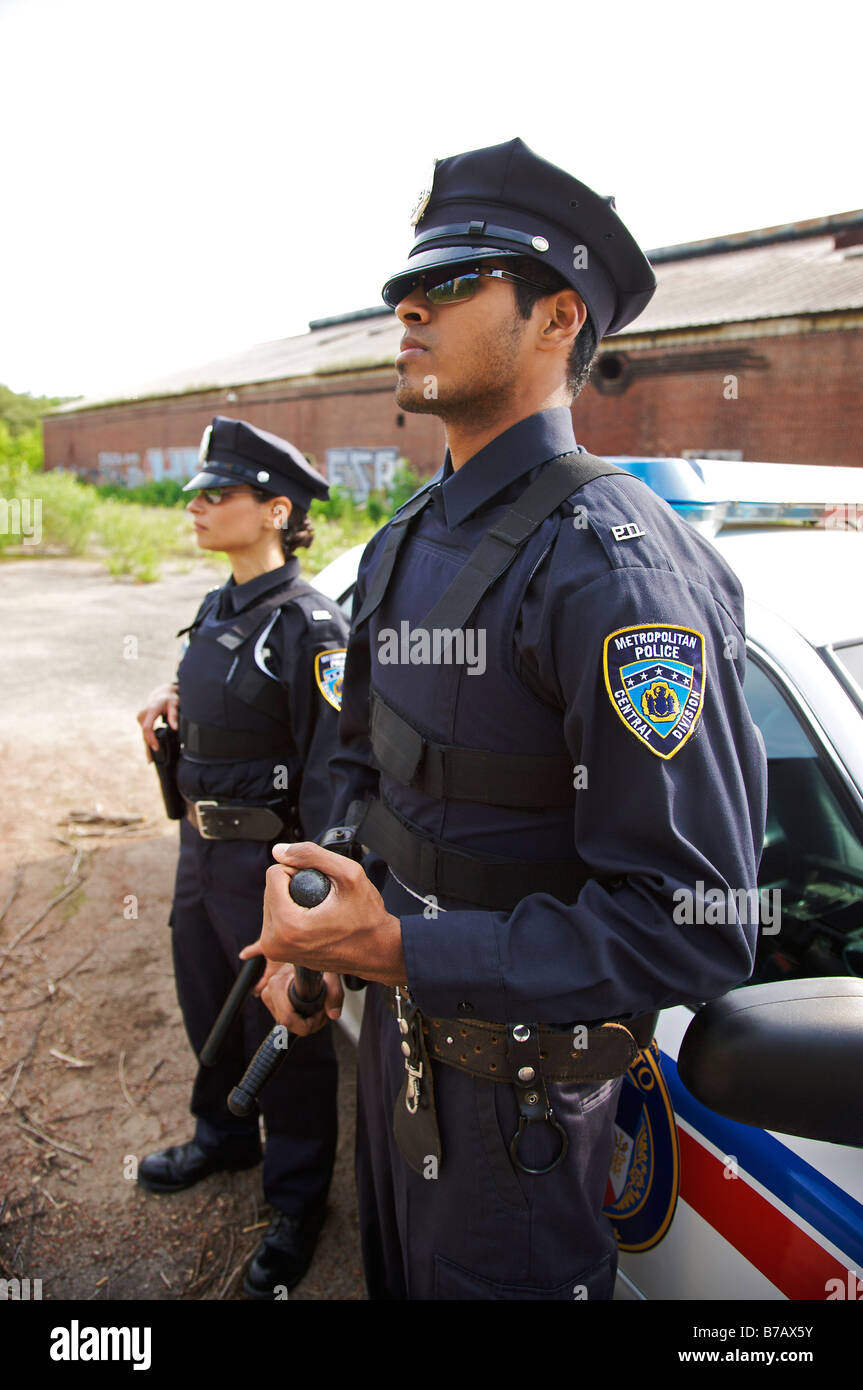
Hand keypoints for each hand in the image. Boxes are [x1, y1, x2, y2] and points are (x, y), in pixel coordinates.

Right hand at [137, 683, 178, 755]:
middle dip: (148, 746)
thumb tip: (174, 728)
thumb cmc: (169, 699)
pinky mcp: (143, 722)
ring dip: (147, 746)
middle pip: (144, 733)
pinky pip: (145, 733)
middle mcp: (143, 715)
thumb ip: (174, 715)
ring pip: (144, 735)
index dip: (151, 739)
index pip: (147, 727)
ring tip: (150, 760)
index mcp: (151, 710)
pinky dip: (148, 742)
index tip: (156, 747)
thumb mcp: (174, 704)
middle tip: (151, 760)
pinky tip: (149, 753)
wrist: (161, 694)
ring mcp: (141, 719)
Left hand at [238, 841, 406, 984]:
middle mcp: (274, 941)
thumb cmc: (367, 918)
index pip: (274, 873)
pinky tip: (311, 918)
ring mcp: (274, 950)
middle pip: (270, 888)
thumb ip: (312, 856)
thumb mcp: (348, 874)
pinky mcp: (277, 953)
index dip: (299, 870)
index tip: (320, 884)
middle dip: (293, 885)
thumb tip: (279, 851)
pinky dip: (290, 912)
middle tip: (322, 899)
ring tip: (318, 909)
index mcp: (287, 924)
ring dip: (291, 898)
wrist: (376, 951)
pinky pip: (274, 918)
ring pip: (271, 902)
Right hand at [256, 962, 343, 1035]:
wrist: (306, 950)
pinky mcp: (271, 1001)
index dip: (307, 1024)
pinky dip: (300, 1018)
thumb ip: (334, 993)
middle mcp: (270, 991)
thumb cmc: (315, 962)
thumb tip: (333, 1014)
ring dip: (306, 1020)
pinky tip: (310, 1008)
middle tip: (323, 1011)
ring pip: (287, 1024)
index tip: (320, 1014)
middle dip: (309, 1023)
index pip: (288, 1019)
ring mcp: (268, 997)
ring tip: (318, 1007)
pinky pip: (286, 1019)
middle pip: (289, 1024)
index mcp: (278, 984)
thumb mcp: (330, 973)